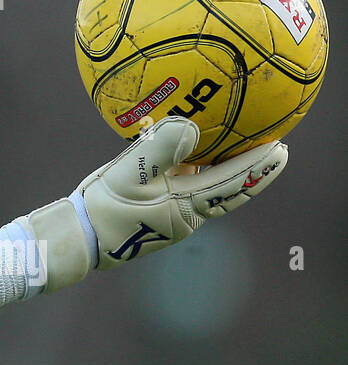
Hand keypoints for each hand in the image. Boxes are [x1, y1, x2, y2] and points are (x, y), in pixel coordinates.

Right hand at [21, 117, 287, 291]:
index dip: (259, 167)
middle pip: (231, 189)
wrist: (83, 237)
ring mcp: (176, 215)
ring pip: (211, 188)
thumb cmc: (104, 207)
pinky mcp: (161, 212)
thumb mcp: (129, 174)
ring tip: (240, 148)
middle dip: (254, 171)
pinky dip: (200, 170)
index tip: (281, 149)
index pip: (233, 183)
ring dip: (228, 170)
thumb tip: (191, 127)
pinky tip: (194, 156)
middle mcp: (189, 214)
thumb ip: (161, 149)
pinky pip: (189, 187)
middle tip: (275, 150)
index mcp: (187, 205)